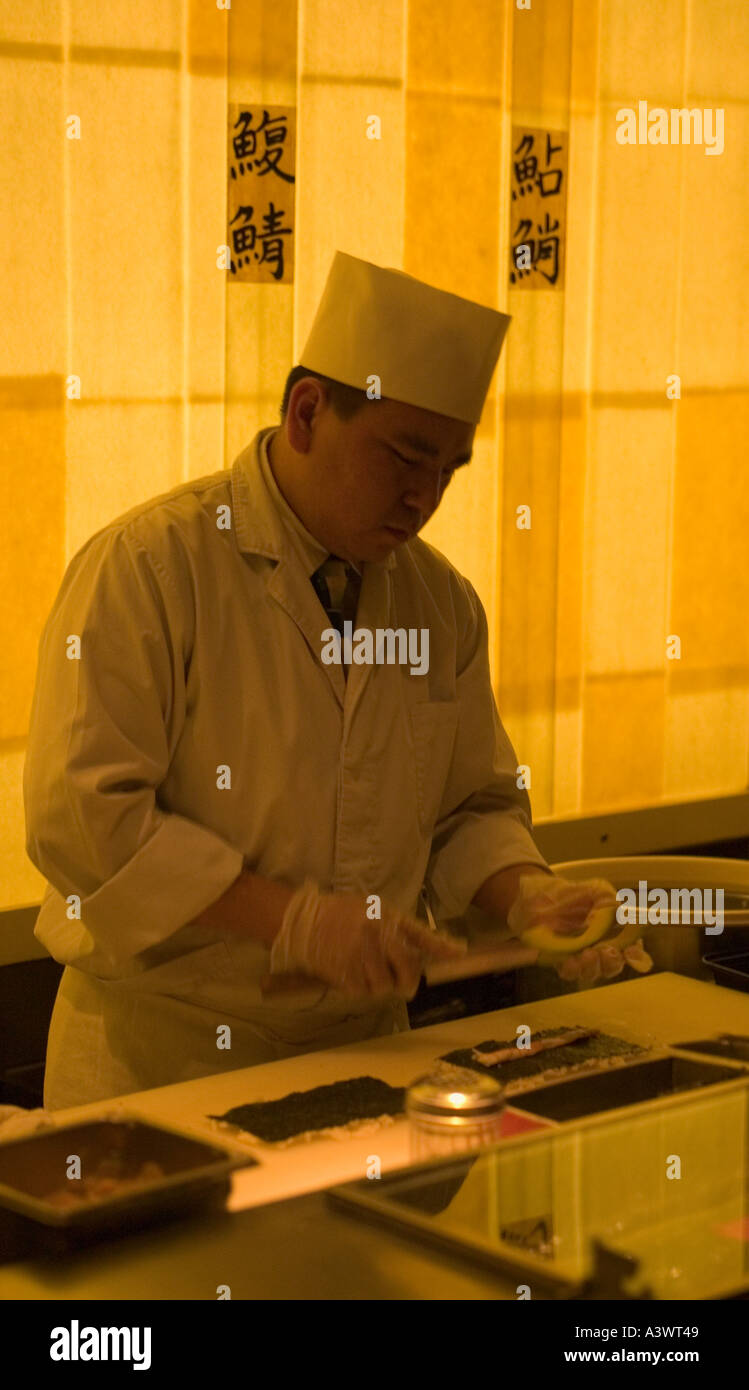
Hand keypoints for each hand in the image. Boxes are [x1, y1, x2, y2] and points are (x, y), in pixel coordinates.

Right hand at [269, 881, 465, 999]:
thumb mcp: (377, 911)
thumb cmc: (345, 913)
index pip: (421, 936)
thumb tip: (447, 948)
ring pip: (384, 986)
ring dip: (382, 985)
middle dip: (407, 981)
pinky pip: (362, 991)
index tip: (460, 955)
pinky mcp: (342, 972)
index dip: (442, 947)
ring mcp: (359, 955)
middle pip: (406, 970)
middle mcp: (376, 936)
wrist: (306, 920)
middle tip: (402, 982)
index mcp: (386, 918)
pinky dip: (362, 989)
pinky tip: (355, 975)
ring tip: (372, 973)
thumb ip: (407, 931)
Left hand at [507, 872, 652, 982]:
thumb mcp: (594, 889)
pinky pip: (570, 973)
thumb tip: (618, 912)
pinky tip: (570, 960)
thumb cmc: (571, 893)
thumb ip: (608, 898)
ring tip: (586, 954)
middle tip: (605, 952)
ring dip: (593, 967)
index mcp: (613, 931)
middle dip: (612, 962)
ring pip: (593, 972)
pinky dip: (572, 969)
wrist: (537, 895)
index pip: (632, 948)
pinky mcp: (561, 960)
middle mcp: (599, 947)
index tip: (631, 951)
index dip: (636, 954)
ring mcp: (580, 956)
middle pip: (613, 965)